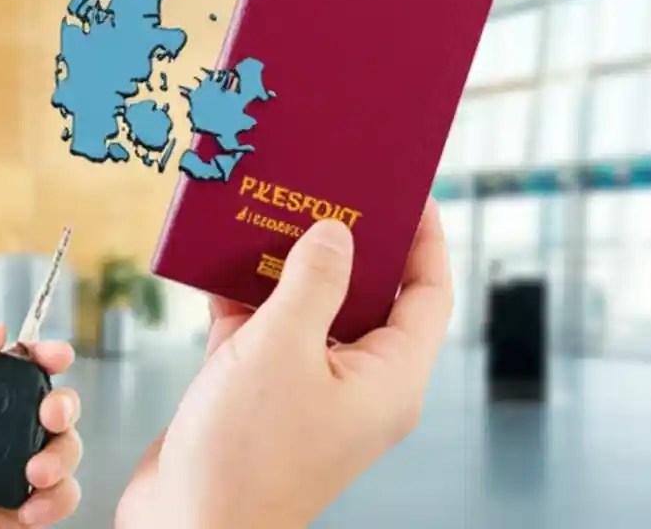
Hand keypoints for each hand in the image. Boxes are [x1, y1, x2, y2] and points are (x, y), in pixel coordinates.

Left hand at [0, 325, 82, 527]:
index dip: (42, 358)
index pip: (14, 371)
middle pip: (50, 405)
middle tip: (50, 415)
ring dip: (62, 454)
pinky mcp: (16, 515)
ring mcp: (5, 476)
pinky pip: (61, 497)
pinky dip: (57, 498)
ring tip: (35, 473)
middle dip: (63, 403)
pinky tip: (30, 507)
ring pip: (64, 448)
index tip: (57, 356)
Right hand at [116, 200, 452, 528]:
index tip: (408, 193)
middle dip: (348, 243)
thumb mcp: (282, 350)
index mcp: (390, 379)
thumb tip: (336, 235)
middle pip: (371, 296)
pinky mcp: (265, 397)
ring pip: (314, 311)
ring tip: (274, 212)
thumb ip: (314, 282)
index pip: (429, 294)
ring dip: (290, 267)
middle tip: (330, 191)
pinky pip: (267, 334)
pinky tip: (221, 262)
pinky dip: (246, 300)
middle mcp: (359, 384)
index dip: (425, 239)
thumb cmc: (243, 459)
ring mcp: (311, 391)